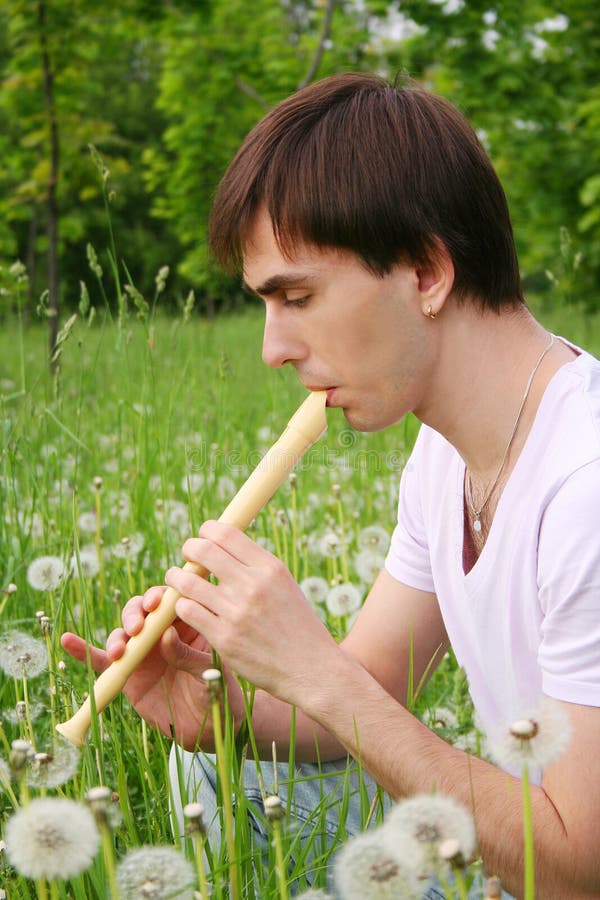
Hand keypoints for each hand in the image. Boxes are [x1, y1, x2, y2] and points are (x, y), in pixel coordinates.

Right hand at [61, 585, 242, 749]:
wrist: (211, 728)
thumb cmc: (220, 692)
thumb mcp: (211, 672)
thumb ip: (189, 655)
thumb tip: (166, 636)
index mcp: (187, 624)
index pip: (170, 600)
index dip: (160, 596)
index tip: (156, 603)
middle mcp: (161, 633)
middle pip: (141, 611)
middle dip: (135, 613)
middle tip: (138, 627)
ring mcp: (143, 653)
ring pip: (123, 633)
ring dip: (118, 636)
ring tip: (121, 651)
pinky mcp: (128, 675)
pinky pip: (103, 661)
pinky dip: (85, 651)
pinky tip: (69, 641)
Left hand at [165, 521, 339, 707]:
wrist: (311, 668)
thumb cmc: (298, 625)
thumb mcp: (286, 585)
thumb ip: (257, 566)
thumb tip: (225, 545)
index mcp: (270, 568)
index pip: (226, 533)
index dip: (206, 530)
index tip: (202, 537)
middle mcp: (253, 585)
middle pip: (202, 551)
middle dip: (189, 549)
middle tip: (187, 556)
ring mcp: (237, 612)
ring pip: (187, 581)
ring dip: (176, 577)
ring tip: (177, 578)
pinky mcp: (224, 638)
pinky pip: (187, 610)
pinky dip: (182, 605)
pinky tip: (186, 606)